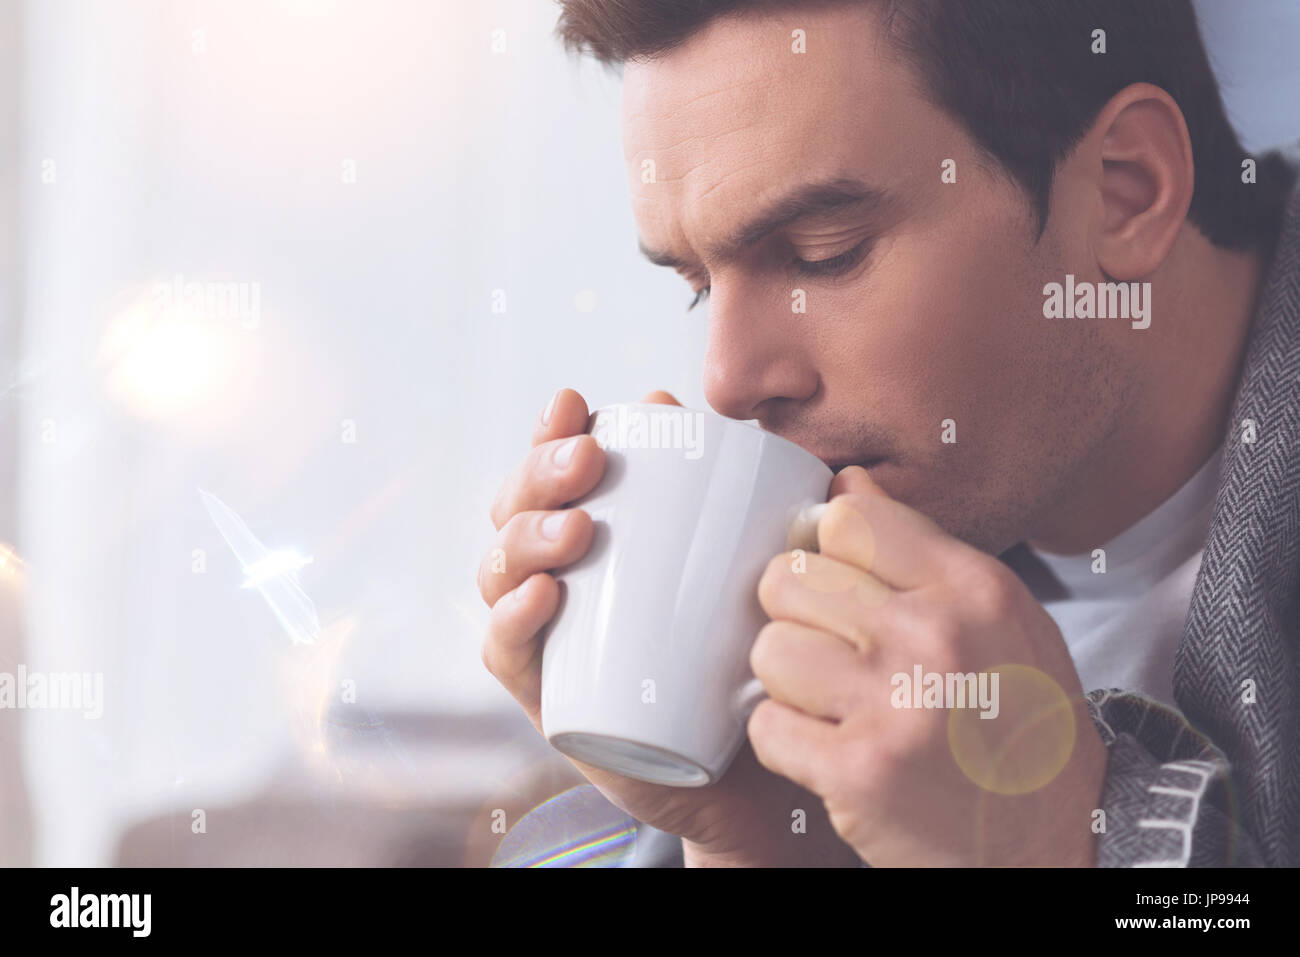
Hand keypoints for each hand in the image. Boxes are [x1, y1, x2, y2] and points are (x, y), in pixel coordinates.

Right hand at [478, 388, 859, 864]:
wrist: (754, 773)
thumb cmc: (753, 660)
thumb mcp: (764, 579)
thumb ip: (784, 522)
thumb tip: (819, 464)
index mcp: (604, 535)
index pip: (558, 469)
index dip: (553, 431)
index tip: (577, 404)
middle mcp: (563, 576)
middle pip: (517, 507)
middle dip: (540, 472)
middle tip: (589, 461)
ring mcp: (550, 635)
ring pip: (501, 570)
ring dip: (527, 536)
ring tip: (578, 529)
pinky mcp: (549, 696)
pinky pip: (505, 653)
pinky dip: (512, 620)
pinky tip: (543, 596)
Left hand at [748, 466, 1107, 865]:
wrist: (1054, 843)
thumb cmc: (1021, 723)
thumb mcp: (1000, 617)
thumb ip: (920, 549)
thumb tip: (844, 484)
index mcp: (973, 587)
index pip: (846, 519)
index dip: (828, 551)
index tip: (839, 587)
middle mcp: (936, 635)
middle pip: (790, 578)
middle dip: (797, 616)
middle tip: (829, 652)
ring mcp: (896, 704)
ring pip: (771, 650)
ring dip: (787, 680)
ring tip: (829, 702)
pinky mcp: (860, 771)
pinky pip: (767, 726)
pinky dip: (785, 742)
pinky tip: (826, 749)